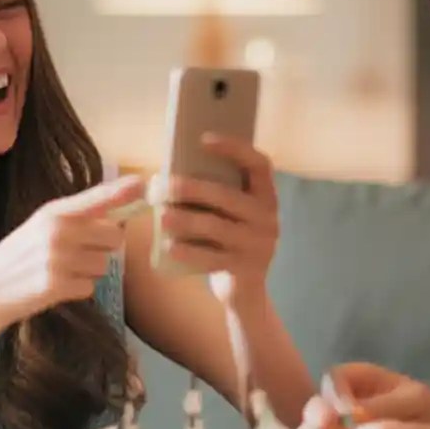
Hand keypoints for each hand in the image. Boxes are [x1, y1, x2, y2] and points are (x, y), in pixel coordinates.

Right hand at [0, 174, 145, 327]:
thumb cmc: (20, 256)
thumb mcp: (41, 226)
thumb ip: (76, 217)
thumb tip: (118, 214)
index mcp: (54, 212)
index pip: (95, 198)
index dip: (121, 192)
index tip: (142, 185)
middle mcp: (58, 231)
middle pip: (113, 238)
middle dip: (103, 247)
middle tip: (77, 253)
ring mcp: (58, 259)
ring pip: (104, 265)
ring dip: (88, 271)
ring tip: (61, 270)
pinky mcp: (57, 286)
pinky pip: (90, 287)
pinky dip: (78, 290)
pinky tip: (56, 286)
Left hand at [156, 134, 277, 298]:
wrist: (245, 289)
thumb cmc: (226, 240)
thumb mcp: (228, 214)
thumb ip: (213, 192)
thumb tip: (168, 171)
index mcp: (265, 196)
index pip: (259, 164)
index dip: (234, 149)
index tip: (203, 139)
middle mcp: (268, 218)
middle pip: (227, 196)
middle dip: (191, 189)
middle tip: (161, 186)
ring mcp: (259, 245)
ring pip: (217, 227)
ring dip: (185, 220)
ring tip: (161, 216)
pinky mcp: (245, 270)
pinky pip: (213, 258)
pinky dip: (188, 251)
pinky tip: (169, 246)